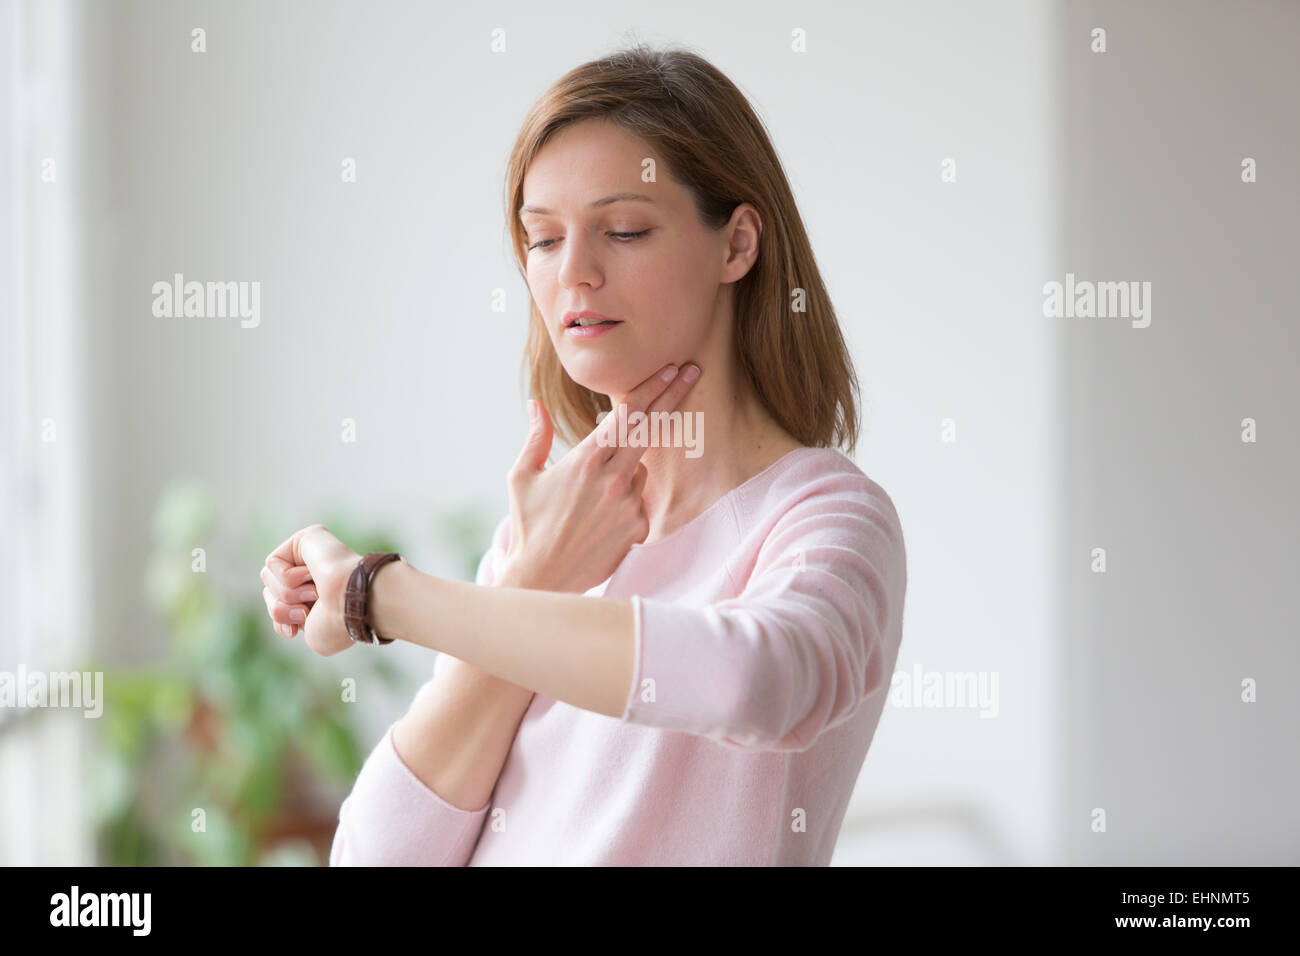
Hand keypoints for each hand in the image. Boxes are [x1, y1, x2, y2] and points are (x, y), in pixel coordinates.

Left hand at [260, 523, 361, 656]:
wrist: (352, 603)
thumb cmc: (338, 622)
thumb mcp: (311, 633)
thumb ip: (292, 620)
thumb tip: (286, 602)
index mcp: (321, 597)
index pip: (280, 605)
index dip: (281, 619)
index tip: (294, 631)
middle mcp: (317, 575)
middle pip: (270, 592)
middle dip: (282, 609)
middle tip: (306, 612)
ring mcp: (312, 556)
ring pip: (268, 578)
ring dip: (287, 594)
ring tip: (314, 592)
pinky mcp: (306, 539)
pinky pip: (273, 562)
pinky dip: (288, 576)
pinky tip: (313, 574)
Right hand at [501, 362, 701, 593]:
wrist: (544, 577)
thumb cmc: (529, 525)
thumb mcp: (523, 476)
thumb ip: (536, 437)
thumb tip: (535, 405)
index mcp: (586, 459)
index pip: (627, 415)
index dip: (651, 388)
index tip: (670, 369)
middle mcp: (613, 477)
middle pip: (651, 427)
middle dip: (672, 396)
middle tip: (692, 372)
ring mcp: (629, 502)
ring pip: (640, 468)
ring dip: (626, 469)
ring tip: (591, 497)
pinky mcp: (639, 526)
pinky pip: (639, 500)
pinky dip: (625, 500)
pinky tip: (599, 519)